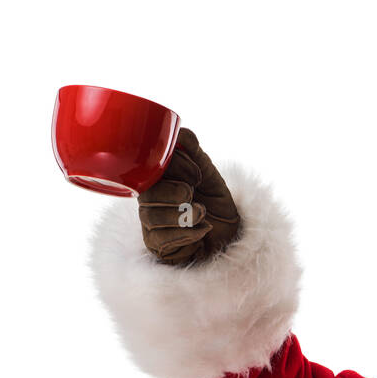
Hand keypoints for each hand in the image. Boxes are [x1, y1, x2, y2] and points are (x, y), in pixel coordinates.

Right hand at [137, 127, 240, 264]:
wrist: (230, 237)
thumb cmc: (216, 205)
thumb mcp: (210, 177)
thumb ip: (196, 155)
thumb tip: (181, 132)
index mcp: (159, 178)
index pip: (151, 167)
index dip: (173, 168)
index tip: (197, 175)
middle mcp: (150, 199)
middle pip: (146, 193)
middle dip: (173, 192)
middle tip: (193, 194)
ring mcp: (151, 223)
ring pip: (150, 215)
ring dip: (180, 215)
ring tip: (202, 213)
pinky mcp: (156, 245)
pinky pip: (161, 239)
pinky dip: (186, 234)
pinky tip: (202, 230)